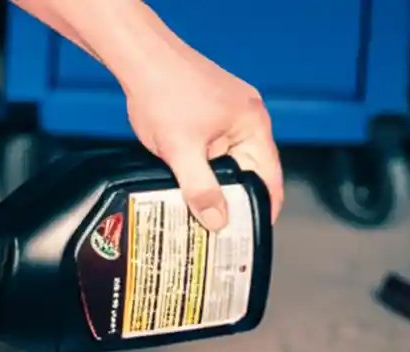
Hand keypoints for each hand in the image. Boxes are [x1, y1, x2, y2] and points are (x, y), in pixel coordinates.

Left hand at [121, 40, 284, 230]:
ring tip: (198, 212)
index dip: (262, 209)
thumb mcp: (181, 150)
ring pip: (225, 163)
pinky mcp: (208, 114)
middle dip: (232, 200)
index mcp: (253, 125)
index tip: (248, 234)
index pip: (270, 178)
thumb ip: (200, 188)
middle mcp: (246, 118)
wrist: (140, 58)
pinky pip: (212, 149)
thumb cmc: (164, 91)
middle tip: (217, 231)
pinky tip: (184, 183)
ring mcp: (227, 114)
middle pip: (247, 172)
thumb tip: (218, 221)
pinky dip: (201, 167)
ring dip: (212, 184)